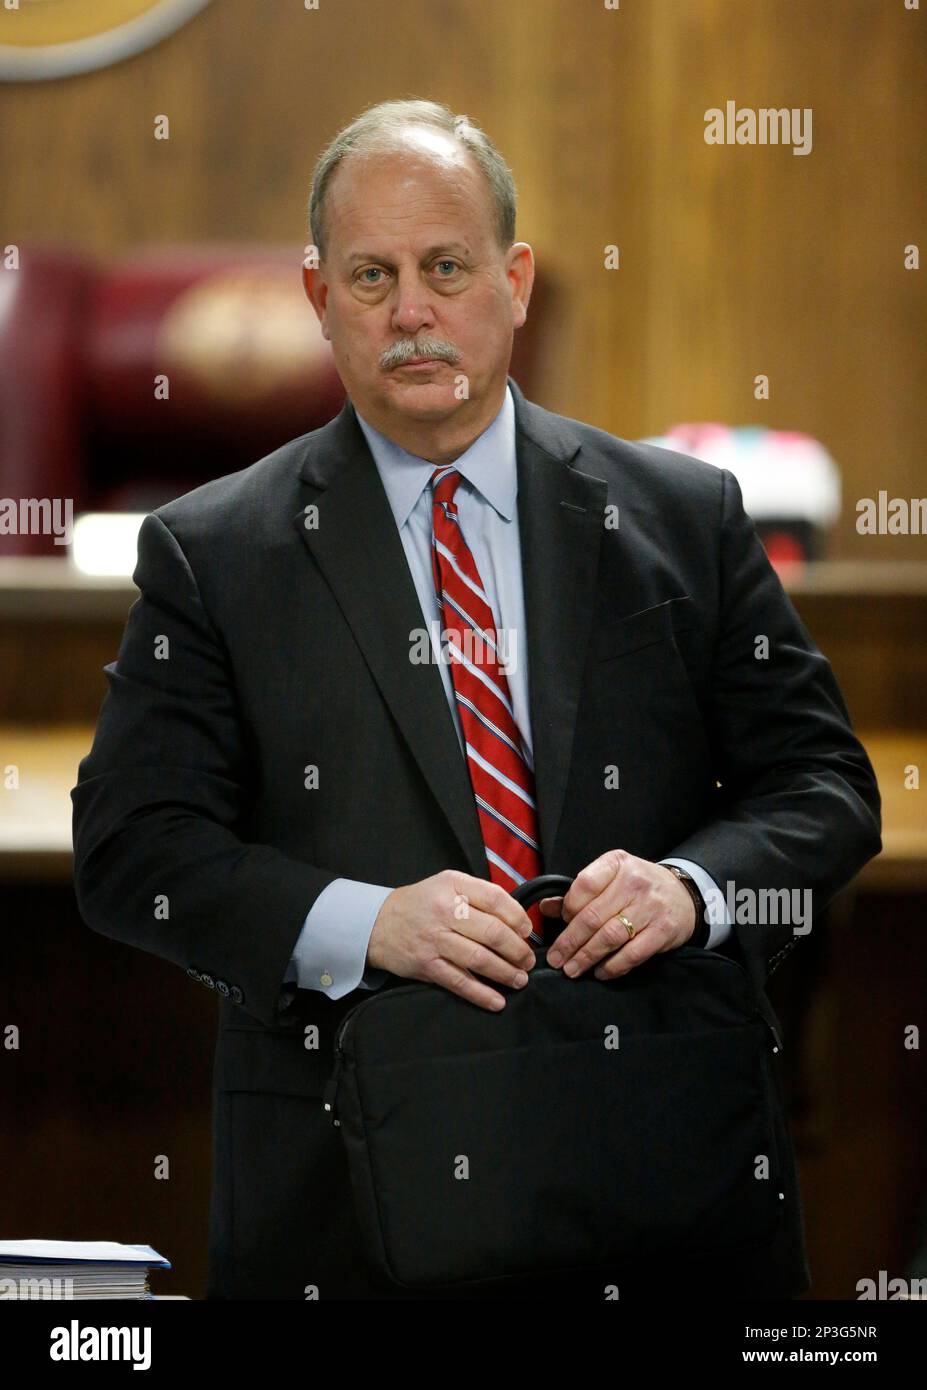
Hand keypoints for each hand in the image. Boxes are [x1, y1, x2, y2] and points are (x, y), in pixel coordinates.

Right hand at [366, 870, 536, 1010]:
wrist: (378, 923)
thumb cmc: (421, 904)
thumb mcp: (447, 884)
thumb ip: (479, 895)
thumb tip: (517, 918)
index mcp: (453, 885)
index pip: (496, 899)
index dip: (518, 918)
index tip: (527, 931)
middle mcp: (443, 910)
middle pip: (492, 932)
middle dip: (517, 950)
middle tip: (528, 960)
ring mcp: (434, 939)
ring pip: (479, 958)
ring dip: (505, 972)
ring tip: (519, 978)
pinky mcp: (427, 965)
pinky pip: (459, 981)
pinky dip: (481, 994)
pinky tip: (497, 1000)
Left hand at [537, 849, 697, 980]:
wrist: (684, 895)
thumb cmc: (638, 888)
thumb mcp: (610, 879)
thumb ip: (578, 893)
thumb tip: (545, 908)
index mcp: (616, 864)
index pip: (584, 885)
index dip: (568, 908)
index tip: (560, 924)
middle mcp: (634, 882)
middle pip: (593, 916)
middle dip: (570, 942)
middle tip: (556, 959)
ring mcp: (650, 906)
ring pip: (610, 936)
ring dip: (587, 957)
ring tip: (572, 969)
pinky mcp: (663, 930)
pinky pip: (633, 953)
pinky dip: (614, 966)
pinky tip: (601, 972)